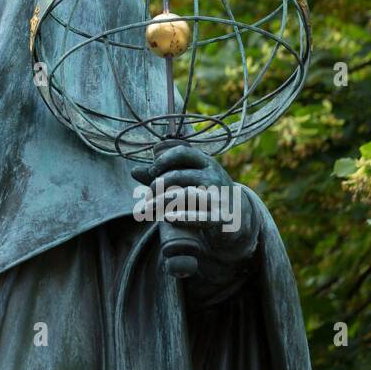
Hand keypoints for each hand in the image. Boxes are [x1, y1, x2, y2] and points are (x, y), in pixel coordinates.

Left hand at [130, 142, 256, 270]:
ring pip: (185, 195)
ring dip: (161, 202)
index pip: (182, 151)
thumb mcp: (188, 179)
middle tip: (148, 195)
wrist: (236, 217)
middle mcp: (213, 176)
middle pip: (177, 176)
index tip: (152, 170)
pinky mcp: (220, 218)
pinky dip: (182, 217)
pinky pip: (200, 218)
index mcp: (206, 162)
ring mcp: (218, 197)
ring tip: (149, 208)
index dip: (163, 159)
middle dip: (156, 186)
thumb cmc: (204, 193)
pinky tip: (168, 218)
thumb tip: (133, 171)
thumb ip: (162, 175)